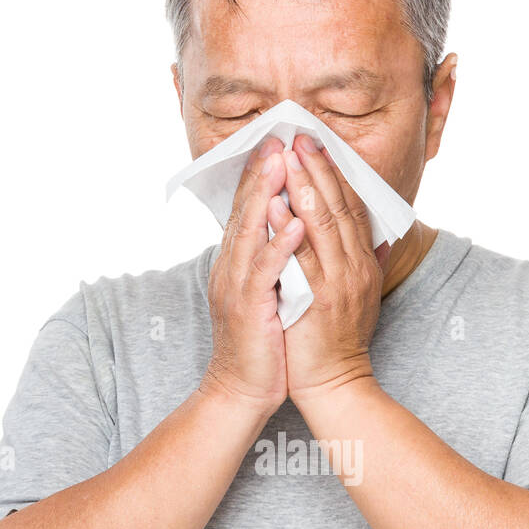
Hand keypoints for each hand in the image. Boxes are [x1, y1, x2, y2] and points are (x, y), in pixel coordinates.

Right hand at [201, 136, 303, 413]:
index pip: (249, 210)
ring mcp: (237, 287)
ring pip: (252, 233)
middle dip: (262, 174)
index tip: (277, 144)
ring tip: (283, 166)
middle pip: (246, 212)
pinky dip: (280, 246)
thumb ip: (278, 262)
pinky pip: (266, 272)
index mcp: (238, 263)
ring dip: (267, 197)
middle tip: (278, 139)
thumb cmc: (263, 344)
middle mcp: (232, 268)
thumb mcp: (269, 294)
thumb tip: (296, 232)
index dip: (260, 176)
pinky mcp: (250, 309)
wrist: (242, 390)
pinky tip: (296, 224)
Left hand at [272, 135, 389, 407]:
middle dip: (317, 169)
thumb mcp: (361, 296)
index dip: (334, 174)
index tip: (315, 145)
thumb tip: (381, 240)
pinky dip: (288, 228)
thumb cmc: (338, 340)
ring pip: (322, 225)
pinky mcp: (318, 300)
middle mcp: (356, 267)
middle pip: (338, 207)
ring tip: (285, 157)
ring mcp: (338, 283)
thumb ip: (369, 265)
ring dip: (303, 187)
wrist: (335, 383)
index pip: (351, 207)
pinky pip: (301, 257)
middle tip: (298, 136)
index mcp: (364, 263)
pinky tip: (275, 204)